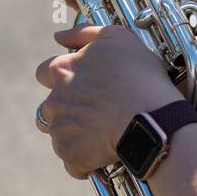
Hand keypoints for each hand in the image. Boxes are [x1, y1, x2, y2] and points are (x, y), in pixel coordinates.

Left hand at [34, 24, 180, 179]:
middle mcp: (54, 100)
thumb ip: (83, 33)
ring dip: (73, 134)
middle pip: (49, 106)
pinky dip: (84, 160)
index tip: (81, 83)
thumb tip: (59, 36)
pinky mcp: (71, 155)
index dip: (61, 77)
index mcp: (61, 70)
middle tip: (93, 111)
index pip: (44, 72)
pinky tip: (103, 154)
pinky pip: (72, 162)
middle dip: (66, 109)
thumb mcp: (116, 37)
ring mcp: (60, 130)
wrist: (152, 118)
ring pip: (58, 134)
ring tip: (99, 133)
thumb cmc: (139, 75)